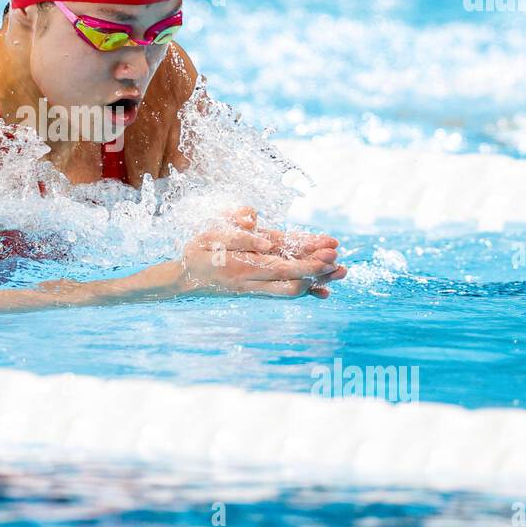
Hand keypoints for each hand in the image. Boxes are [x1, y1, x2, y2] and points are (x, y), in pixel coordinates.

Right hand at [175, 206, 345, 298]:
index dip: (309, 263)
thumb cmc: (197, 252)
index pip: (284, 266)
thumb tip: (266, 240)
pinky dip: (305, 290)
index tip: (329, 255)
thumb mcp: (212, 234)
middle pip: (294, 281)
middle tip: (341, 264)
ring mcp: (257, 288)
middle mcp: (255, 280)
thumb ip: (238, 234)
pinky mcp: (257, 289)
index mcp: (245, 265)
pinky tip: (323, 291)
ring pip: (292, 289)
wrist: (183, 279)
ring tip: (341, 272)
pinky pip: (284, 292)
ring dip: (317, 281)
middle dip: (319, 273)